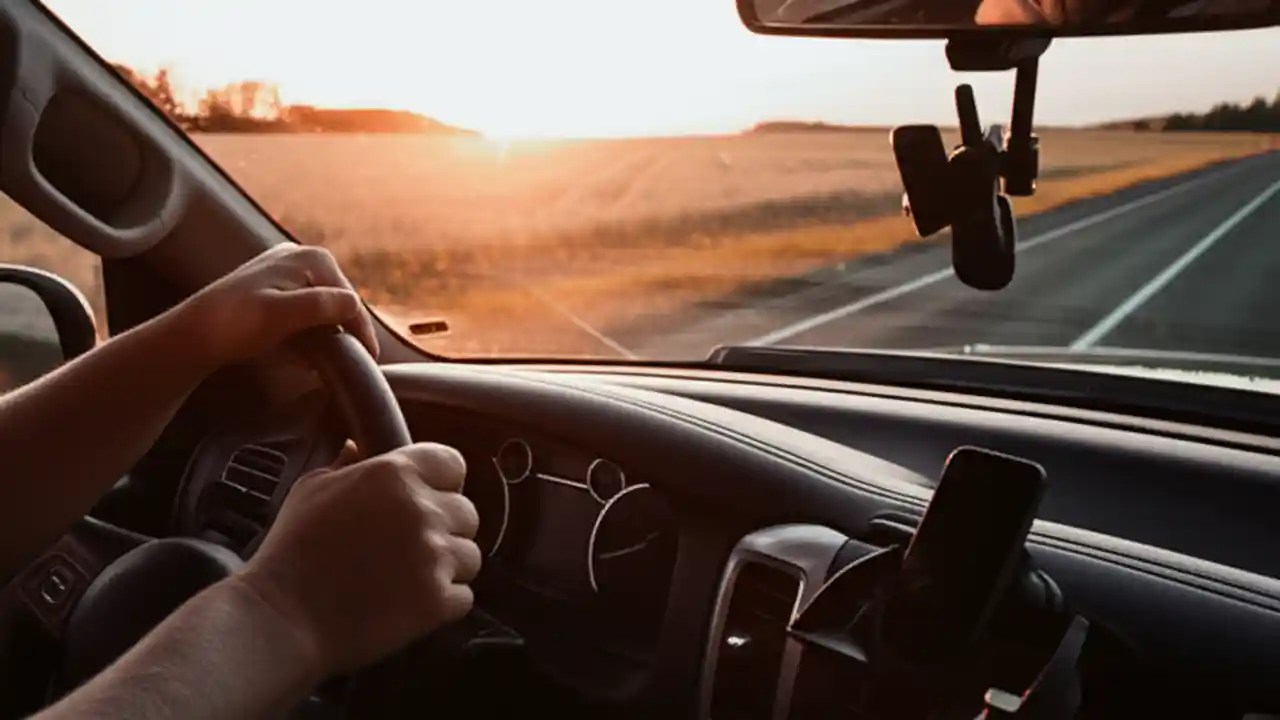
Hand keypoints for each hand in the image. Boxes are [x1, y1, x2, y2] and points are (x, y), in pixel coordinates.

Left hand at [174, 244, 378, 367]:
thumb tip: (354, 305)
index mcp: (312, 258)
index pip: (350, 300)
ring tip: (325, 362)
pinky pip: (305, 312)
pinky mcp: (276, 287)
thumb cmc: (236, 323)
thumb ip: (321, 305)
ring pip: (322, 309)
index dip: (361, 331)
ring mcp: (289, 271)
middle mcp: (303, 257)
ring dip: (326, 335)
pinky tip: (303, 354)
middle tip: (348, 364)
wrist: (194, 334)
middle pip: (338, 303)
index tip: (370, 361)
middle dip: (342, 333)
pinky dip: (309, 332)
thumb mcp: (282, 313)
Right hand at [236, 442, 480, 675]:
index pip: (453, 464)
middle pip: (467, 513)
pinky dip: (443, 602)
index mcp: (395, 473)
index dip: (443, 482)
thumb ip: (345, 465)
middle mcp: (423, 509)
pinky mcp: (437, 600)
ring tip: (408, 577)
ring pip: (470, 555)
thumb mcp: (311, 489)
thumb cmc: (292, 550)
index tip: (427, 498)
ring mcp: (434, 556)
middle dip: (446, 528)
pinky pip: (464, 596)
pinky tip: (409, 603)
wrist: (283, 616)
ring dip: (447, 567)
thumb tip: (357, 446)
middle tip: (410, 546)